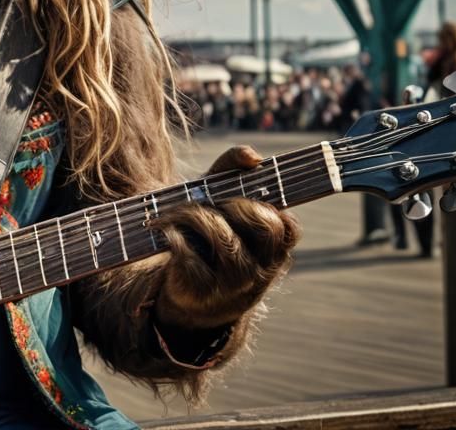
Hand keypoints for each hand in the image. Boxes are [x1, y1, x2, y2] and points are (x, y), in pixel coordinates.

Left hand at [154, 146, 299, 329]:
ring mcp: (233, 284)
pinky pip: (189, 254)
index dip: (270, 206)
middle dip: (233, 203)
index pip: (288, 226)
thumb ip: (233, 172)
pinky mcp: (202, 292)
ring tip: (176, 211)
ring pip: (223, 236)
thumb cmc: (210, 239)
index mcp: (274, 251)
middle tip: (210, 201)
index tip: (247, 197)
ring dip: (193, 213)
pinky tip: (167, 232)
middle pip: (262, 224)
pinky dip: (174, 236)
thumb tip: (252, 156)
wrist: (191, 299)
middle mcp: (260, 270)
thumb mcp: (222, 205)